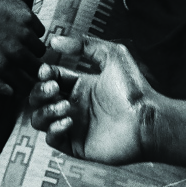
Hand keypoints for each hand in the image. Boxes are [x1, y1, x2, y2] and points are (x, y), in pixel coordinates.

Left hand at [0, 0, 44, 96]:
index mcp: (2, 65)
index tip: (22, 78)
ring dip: (32, 49)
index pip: (28, 86)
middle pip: (38, 69)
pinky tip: (19, 27)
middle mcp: (16, 50)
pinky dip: (33, 31)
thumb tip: (9, 93)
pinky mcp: (27, 14)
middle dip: (31, 68)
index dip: (26, 84)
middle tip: (20, 60)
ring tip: (18, 42)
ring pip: (40, 49)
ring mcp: (23, 31)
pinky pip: (40, 30)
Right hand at [29, 36, 155, 164]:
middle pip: (38, 98)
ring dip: (45, 110)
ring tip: (64, 106)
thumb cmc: (134, 88)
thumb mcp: (111, 55)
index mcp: (80, 84)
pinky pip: (52, 139)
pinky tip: (69, 120)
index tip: (48, 70)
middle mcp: (73, 104)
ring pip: (39, 119)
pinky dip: (53, 129)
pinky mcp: (76, 145)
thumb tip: (54, 41)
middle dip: (40, 91)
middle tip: (54, 88)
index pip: (50, 77)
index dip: (44, 73)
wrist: (147, 119)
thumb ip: (84, 45)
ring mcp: (73, 125)